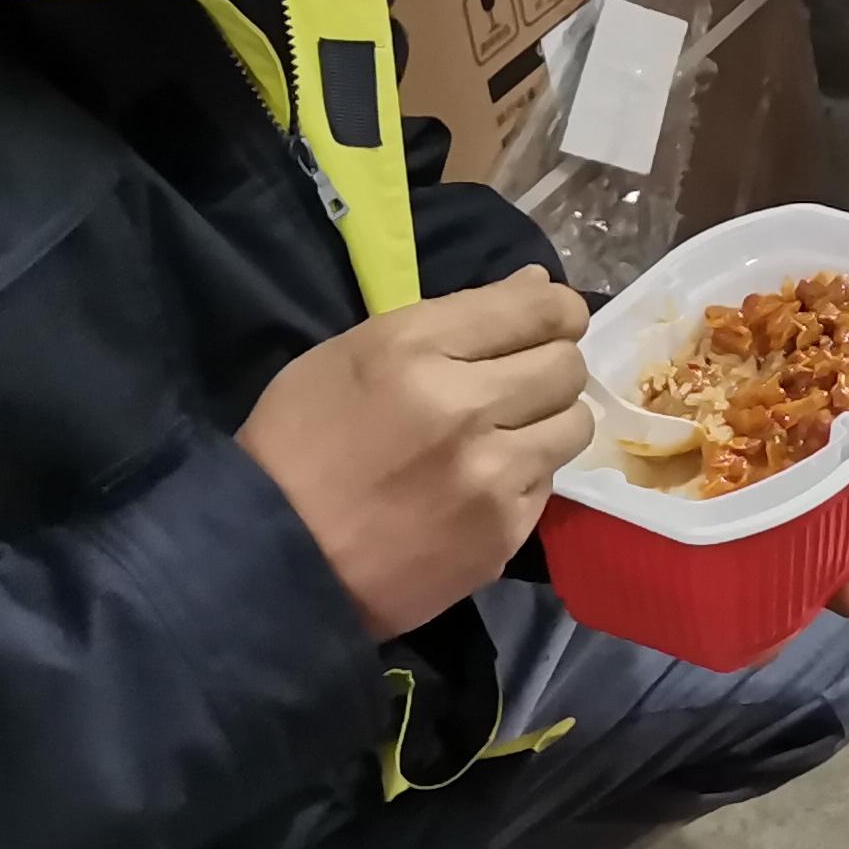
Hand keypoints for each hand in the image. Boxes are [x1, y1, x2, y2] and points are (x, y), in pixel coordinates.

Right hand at [238, 268, 594, 639]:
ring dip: (549, 420)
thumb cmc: (299, 444)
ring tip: (508, 433)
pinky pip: (548, 483)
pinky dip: (526, 477)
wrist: (274, 561)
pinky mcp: (502, 533)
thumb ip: (450, 319)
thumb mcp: (351, 355)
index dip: (556, 311)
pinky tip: (482, 484)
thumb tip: (535, 286)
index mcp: (415, 349)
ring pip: (574, 424)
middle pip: (566, 365)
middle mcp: (464, 406)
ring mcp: (489, 476)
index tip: (552, 321)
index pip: (539, 308)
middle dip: (550, 364)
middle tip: (520, 382)